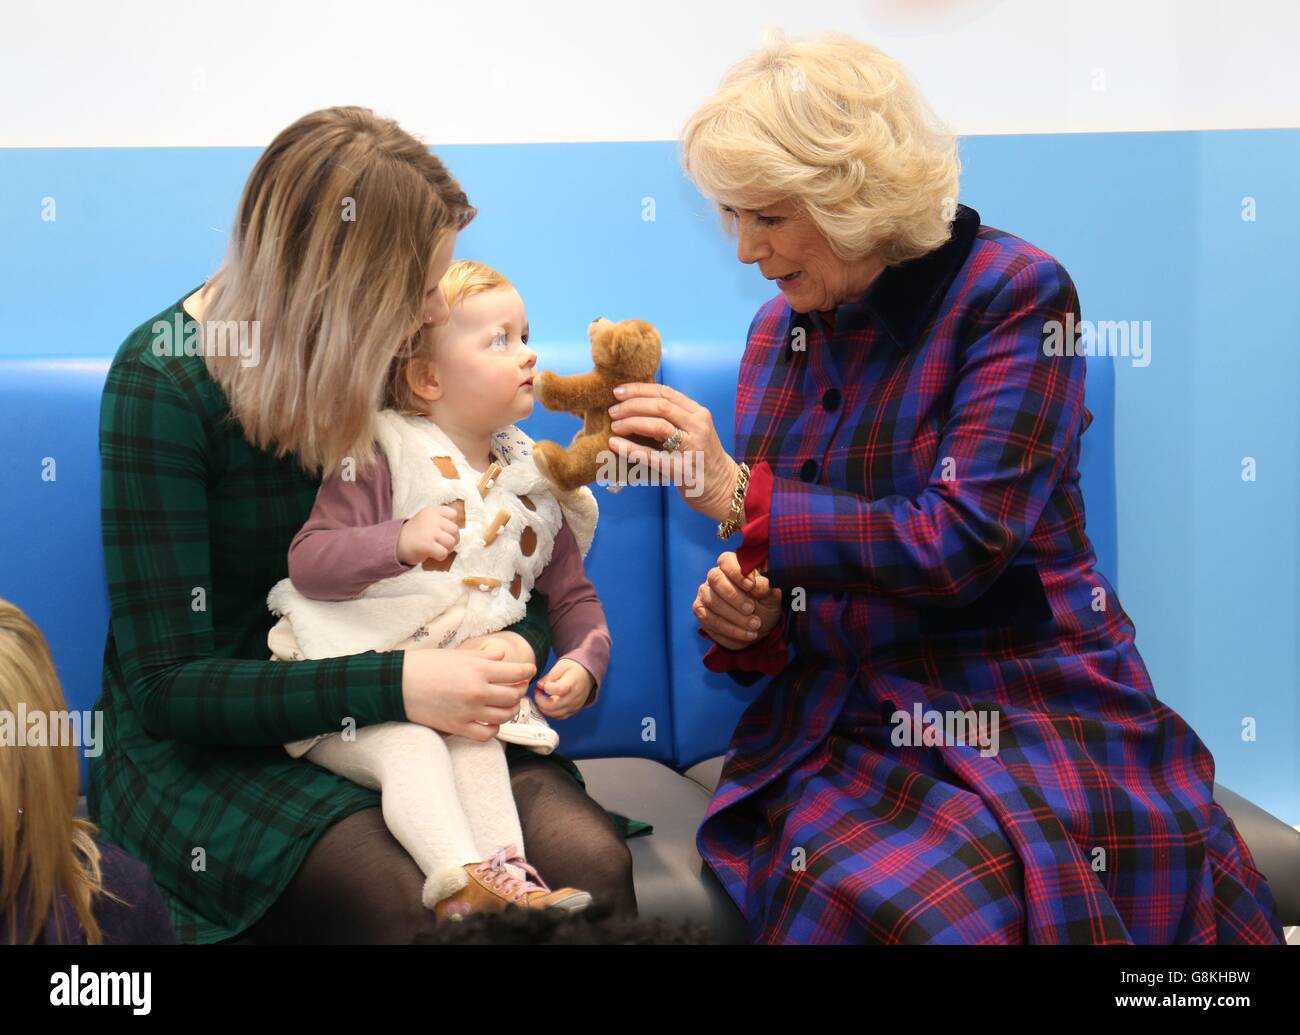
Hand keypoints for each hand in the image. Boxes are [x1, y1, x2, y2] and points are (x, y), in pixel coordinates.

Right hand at [397, 504, 460, 566]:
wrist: (395, 544)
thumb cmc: (415, 534)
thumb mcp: (426, 520)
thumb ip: (441, 521)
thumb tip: (458, 532)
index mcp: (431, 511)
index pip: (453, 514)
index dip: (450, 525)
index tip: (441, 530)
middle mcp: (431, 519)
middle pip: (455, 530)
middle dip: (452, 539)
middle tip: (441, 543)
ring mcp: (429, 532)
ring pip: (452, 542)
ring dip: (447, 548)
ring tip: (437, 548)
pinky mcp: (427, 545)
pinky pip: (444, 553)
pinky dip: (440, 556)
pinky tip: (432, 554)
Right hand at [400, 647, 533, 740]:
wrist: (398, 684)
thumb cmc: (426, 664)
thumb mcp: (458, 654)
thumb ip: (484, 657)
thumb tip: (503, 656)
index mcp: (479, 669)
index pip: (517, 673)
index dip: (527, 671)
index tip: (529, 671)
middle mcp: (478, 691)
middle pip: (514, 696)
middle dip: (519, 691)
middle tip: (516, 688)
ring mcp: (469, 712)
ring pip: (504, 716)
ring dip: (509, 711)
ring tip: (505, 705)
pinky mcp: (457, 727)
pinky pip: (487, 735)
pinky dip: (493, 729)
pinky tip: (490, 722)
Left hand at [533, 658, 593, 719]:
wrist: (586, 675)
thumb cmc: (572, 669)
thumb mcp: (560, 666)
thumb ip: (549, 676)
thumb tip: (539, 686)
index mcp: (572, 683)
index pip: (559, 690)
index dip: (547, 688)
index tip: (542, 685)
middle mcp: (575, 697)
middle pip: (554, 706)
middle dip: (540, 700)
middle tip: (537, 692)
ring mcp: (575, 706)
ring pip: (555, 714)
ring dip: (543, 708)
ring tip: (541, 698)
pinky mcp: (573, 711)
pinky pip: (560, 717)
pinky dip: (550, 712)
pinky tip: (546, 704)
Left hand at [607, 382, 739, 520]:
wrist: (723, 488)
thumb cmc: (702, 459)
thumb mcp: (693, 431)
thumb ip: (673, 418)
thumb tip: (637, 406)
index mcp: (698, 413)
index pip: (666, 392)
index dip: (639, 389)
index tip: (618, 392)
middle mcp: (698, 426)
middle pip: (660, 406)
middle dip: (632, 405)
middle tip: (613, 411)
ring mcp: (693, 447)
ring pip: (658, 426)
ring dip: (631, 423)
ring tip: (615, 426)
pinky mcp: (683, 470)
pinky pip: (653, 456)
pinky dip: (631, 449)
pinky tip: (615, 445)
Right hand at [694, 551, 782, 649]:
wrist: (757, 627)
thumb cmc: (763, 606)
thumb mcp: (771, 598)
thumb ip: (766, 590)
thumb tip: (760, 585)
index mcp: (732, 566)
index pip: (726, 560)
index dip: (737, 572)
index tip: (751, 586)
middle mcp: (715, 577)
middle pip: (715, 579)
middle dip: (734, 596)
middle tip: (751, 609)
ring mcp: (705, 595)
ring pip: (712, 602)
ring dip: (735, 617)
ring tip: (754, 626)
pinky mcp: (701, 613)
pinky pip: (710, 621)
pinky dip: (730, 630)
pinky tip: (746, 634)